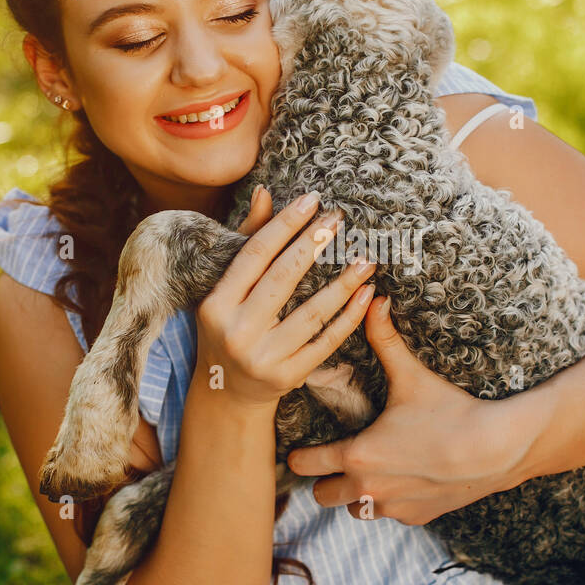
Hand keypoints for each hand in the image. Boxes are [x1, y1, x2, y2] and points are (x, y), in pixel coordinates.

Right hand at [194, 186, 378, 409]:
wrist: (225, 392)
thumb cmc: (229, 327)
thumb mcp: (226, 291)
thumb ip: (247, 242)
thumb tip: (265, 192)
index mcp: (217, 304)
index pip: (255, 255)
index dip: (284, 225)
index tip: (312, 201)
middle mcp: (237, 331)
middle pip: (283, 279)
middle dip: (315, 245)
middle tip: (340, 219)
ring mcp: (264, 357)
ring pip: (311, 312)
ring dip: (343, 283)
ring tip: (366, 258)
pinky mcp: (289, 376)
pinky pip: (326, 341)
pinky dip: (349, 317)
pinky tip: (367, 295)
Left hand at [286, 295, 531, 525]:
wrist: (497, 450)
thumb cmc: (451, 413)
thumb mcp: (412, 377)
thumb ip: (385, 340)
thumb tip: (373, 300)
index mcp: (357, 455)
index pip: (304, 465)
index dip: (298, 455)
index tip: (300, 448)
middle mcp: (367, 488)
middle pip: (322, 495)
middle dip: (325, 479)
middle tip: (335, 459)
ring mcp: (392, 507)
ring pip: (354, 510)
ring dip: (356, 494)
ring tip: (372, 469)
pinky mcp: (416, 518)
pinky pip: (389, 514)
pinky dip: (391, 500)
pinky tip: (407, 478)